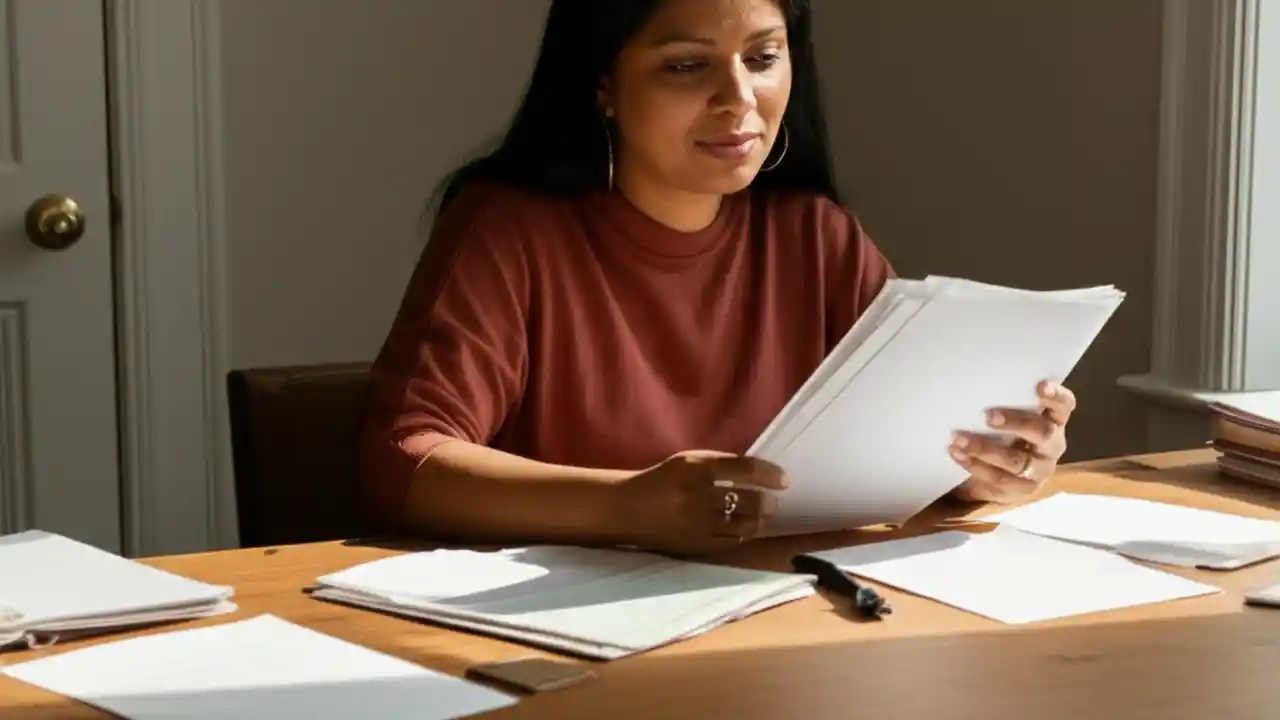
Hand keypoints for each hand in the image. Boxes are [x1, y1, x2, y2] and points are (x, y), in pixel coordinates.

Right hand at [615, 450, 788, 555]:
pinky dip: (743, 535)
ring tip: (762, 516)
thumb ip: (720, 465)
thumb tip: (760, 474)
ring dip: (759, 520)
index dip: (769, 475)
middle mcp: (697, 496)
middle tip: (773, 501)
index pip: (744, 469)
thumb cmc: (663, 480)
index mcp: (695, 468)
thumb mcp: (688, 461)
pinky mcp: (695, 544)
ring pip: (743, 525)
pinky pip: (730, 542)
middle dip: (767, 502)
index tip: (784, 480)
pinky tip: (745, 529)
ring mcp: (697, 523)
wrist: (628, 508)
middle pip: (748, 501)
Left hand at [949, 380, 1074, 503]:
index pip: (1064, 405)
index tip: (1040, 386)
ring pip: (1016, 460)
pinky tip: (957, 454)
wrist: (993, 476)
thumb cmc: (1002, 434)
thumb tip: (971, 382)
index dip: (1055, 395)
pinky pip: (998, 478)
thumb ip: (1002, 402)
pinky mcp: (1021, 489)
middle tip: (989, 416)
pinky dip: (974, 465)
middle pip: (1042, 432)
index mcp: (1053, 420)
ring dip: (984, 449)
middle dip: (1015, 423)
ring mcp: (1038, 469)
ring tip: (959, 439)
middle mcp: (1052, 444)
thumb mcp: (1007, 416)